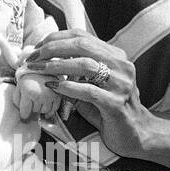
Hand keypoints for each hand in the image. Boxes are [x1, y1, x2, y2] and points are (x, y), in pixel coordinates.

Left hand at [15, 70, 61, 119]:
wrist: (41, 66)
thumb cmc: (27, 77)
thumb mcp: (18, 86)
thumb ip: (16, 100)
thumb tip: (20, 113)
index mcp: (27, 91)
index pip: (25, 112)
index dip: (24, 115)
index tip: (24, 114)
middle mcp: (39, 95)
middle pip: (35, 112)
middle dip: (32, 109)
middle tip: (32, 103)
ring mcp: (50, 95)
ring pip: (44, 111)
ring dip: (41, 108)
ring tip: (38, 101)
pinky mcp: (58, 95)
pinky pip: (54, 109)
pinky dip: (50, 111)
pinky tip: (46, 107)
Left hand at [24, 29, 155, 157]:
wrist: (137, 134)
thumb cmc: (108, 108)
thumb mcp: (92, 84)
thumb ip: (75, 70)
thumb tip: (42, 61)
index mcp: (115, 56)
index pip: (82, 36)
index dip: (56, 38)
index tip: (37, 47)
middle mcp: (121, 65)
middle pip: (82, 45)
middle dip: (53, 49)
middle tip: (33, 57)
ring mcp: (121, 84)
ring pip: (86, 65)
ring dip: (56, 66)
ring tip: (38, 70)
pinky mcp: (117, 104)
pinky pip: (89, 91)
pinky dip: (68, 88)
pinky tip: (54, 87)